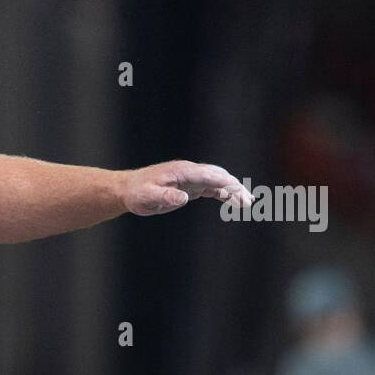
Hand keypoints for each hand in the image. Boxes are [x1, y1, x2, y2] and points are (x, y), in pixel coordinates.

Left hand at [121, 160, 253, 216]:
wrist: (127, 189)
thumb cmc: (137, 193)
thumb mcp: (147, 198)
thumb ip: (165, 197)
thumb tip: (184, 198)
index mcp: (182, 171)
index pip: (209, 175)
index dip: (226, 184)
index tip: (238, 194)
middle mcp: (189, 171)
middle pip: (218, 176)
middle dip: (235, 187)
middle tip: (247, 202)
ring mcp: (191, 178)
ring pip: (218, 181)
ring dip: (233, 190)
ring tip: (247, 203)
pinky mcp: (190, 186)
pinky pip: (211, 187)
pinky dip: (224, 193)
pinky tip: (234, 201)